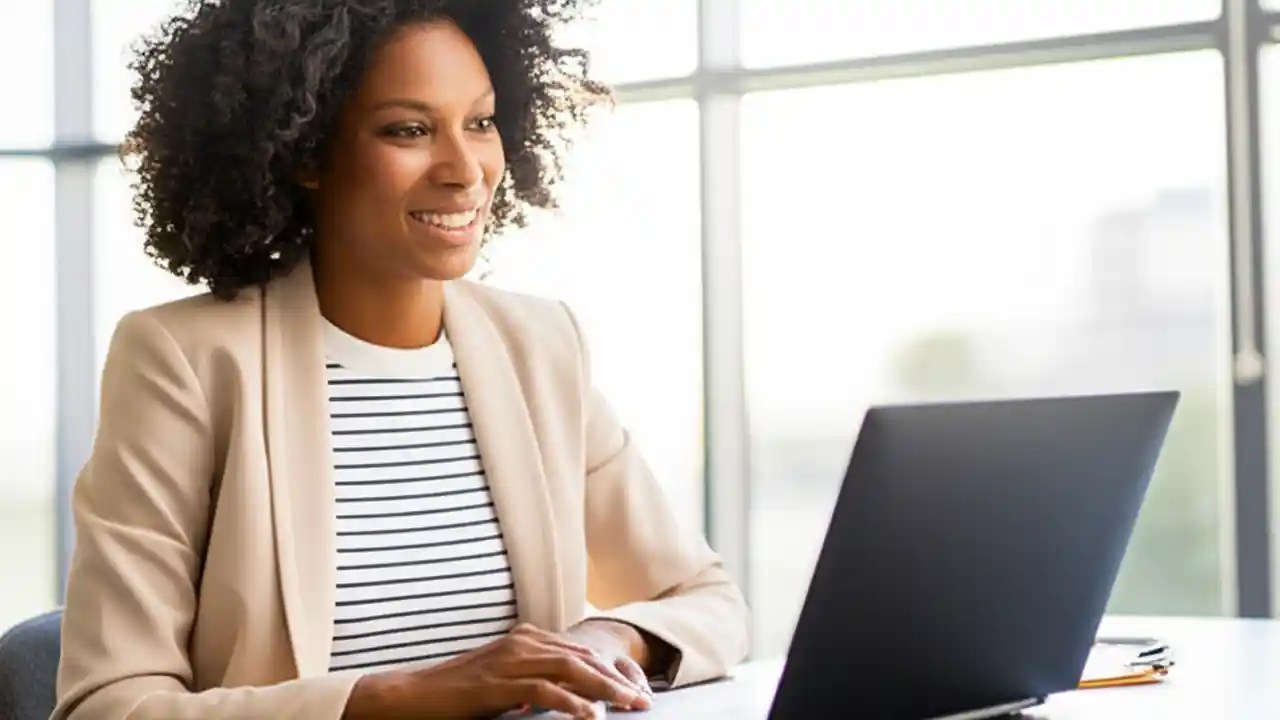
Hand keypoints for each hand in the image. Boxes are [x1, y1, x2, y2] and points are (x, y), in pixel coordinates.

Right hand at [342, 623, 650, 719]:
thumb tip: (566, 697)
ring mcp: (509, 659)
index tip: (635, 690)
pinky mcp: (497, 682)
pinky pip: (543, 690)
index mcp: (527, 639)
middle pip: (582, 657)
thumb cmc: (458, 694)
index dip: (611, 670)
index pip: (580, 651)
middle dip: (617, 680)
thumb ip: (534, 681)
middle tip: (643, 702)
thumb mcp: (505, 682)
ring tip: (629, 707)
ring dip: (604, 690)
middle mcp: (522, 642)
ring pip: (570, 670)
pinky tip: (591, 716)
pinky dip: (571, 702)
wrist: (413, 695)